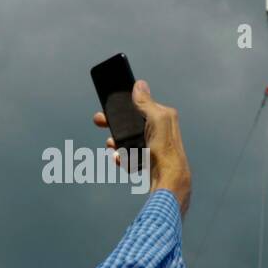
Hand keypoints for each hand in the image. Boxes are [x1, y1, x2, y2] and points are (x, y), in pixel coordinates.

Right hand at [94, 80, 191, 217]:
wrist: (168, 182)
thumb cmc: (165, 149)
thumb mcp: (156, 120)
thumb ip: (146, 103)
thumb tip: (140, 85)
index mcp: (163, 117)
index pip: (139, 106)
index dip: (123, 106)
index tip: (107, 107)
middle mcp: (160, 130)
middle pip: (131, 123)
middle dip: (114, 124)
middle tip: (99, 122)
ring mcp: (153, 146)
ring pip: (128, 140)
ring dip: (117, 143)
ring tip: (113, 147)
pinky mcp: (149, 161)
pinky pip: (130, 156)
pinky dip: (123, 158)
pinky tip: (121, 160)